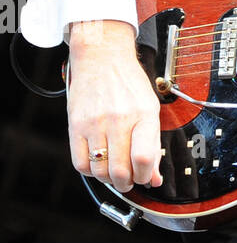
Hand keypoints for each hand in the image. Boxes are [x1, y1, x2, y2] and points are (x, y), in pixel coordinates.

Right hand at [67, 20, 163, 192]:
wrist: (102, 59)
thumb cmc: (129, 83)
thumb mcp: (150, 108)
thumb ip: (153, 144)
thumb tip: (155, 178)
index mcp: (144, 114)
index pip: (144, 157)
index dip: (146, 175)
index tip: (146, 177)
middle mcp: (119, 119)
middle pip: (121, 169)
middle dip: (128, 182)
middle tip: (130, 180)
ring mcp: (95, 123)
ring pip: (100, 170)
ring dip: (109, 179)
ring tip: (116, 174)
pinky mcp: (76, 126)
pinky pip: (80, 162)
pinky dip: (90, 171)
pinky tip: (99, 165)